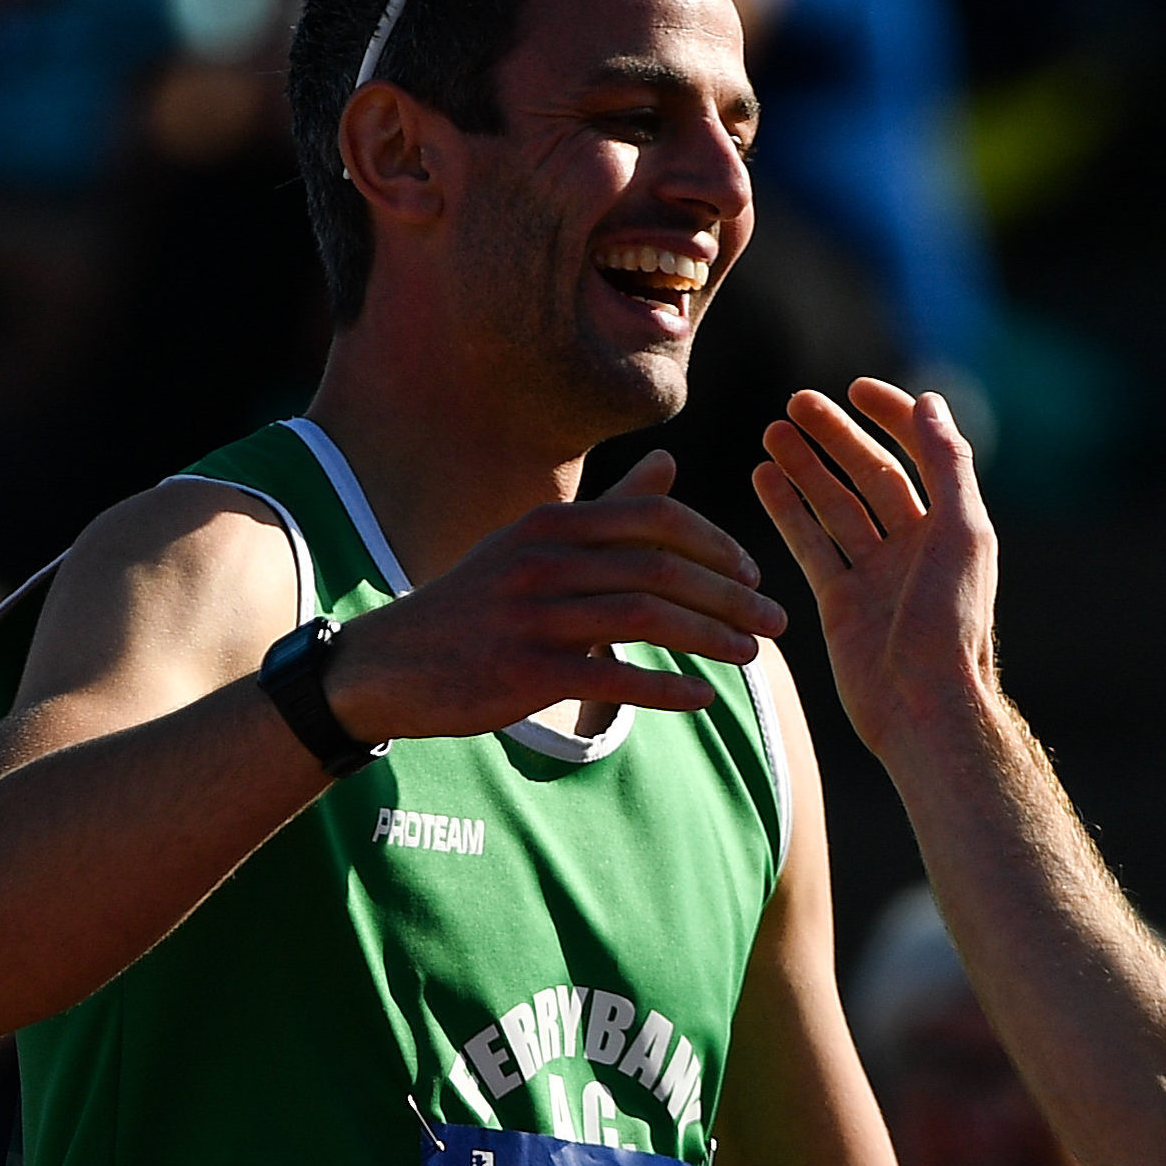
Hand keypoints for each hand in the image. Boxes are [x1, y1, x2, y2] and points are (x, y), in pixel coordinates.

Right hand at [325, 450, 785, 744]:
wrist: (388, 666)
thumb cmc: (477, 604)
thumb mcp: (537, 544)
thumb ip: (609, 509)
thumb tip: (670, 466)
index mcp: (555, 524)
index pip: (658, 519)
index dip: (718, 546)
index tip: (754, 577)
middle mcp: (545, 559)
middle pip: (663, 568)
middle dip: (731, 597)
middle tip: (776, 623)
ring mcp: (533, 615)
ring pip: (646, 617)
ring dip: (710, 639)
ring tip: (750, 658)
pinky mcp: (524, 671)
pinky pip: (612, 675)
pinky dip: (665, 687)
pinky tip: (701, 699)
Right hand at [751, 382, 997, 766]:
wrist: (923, 707)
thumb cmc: (950, 623)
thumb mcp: (960, 533)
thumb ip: (948, 464)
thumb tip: (931, 400)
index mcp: (950, 525)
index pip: (918, 453)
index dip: (891, 416)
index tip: (855, 389)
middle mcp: (913, 545)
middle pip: (870, 475)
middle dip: (835, 437)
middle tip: (794, 403)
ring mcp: (874, 574)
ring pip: (834, 506)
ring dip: (805, 468)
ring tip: (771, 432)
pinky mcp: (839, 603)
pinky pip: (810, 545)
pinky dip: (787, 511)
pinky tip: (762, 478)